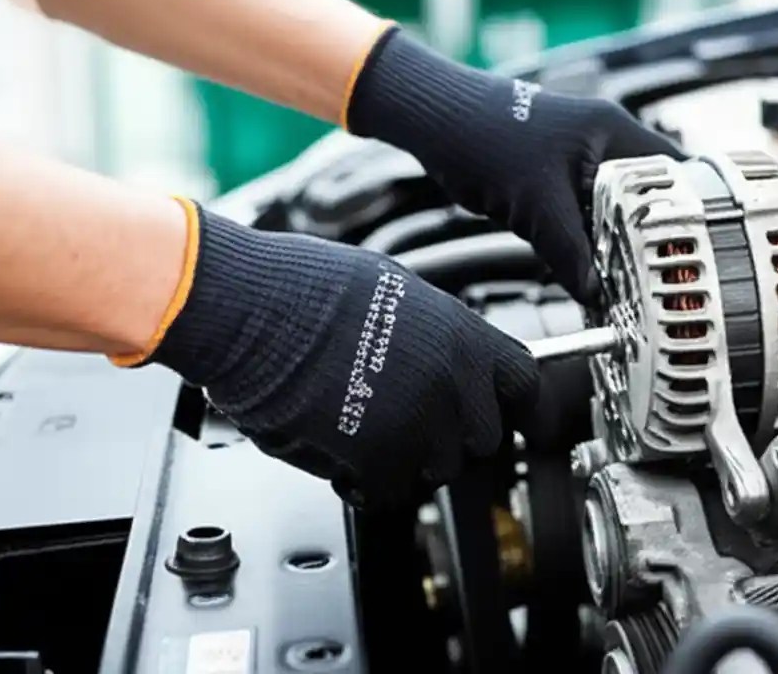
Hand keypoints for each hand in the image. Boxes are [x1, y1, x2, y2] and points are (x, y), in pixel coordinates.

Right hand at [143, 200, 538, 507]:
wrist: (254, 309)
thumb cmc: (307, 286)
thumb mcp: (397, 291)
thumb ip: (435, 334)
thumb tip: (442, 356)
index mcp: (464, 337)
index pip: (524, 385)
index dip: (510, 403)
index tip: (503, 414)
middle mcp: (454, 384)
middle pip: (485, 439)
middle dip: (453, 436)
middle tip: (412, 422)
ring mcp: (420, 426)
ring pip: (438, 470)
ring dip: (410, 460)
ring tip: (368, 431)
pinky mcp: (379, 460)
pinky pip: (389, 491)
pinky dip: (367, 483)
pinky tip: (342, 455)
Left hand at [345, 27, 683, 304]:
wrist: (435, 123)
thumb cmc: (485, 139)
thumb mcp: (537, 205)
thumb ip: (570, 252)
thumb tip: (594, 295)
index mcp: (614, 132)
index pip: (674, 170)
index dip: (688, 209)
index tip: (698, 247)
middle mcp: (603, 143)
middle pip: (646, 196)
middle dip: (649, 235)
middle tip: (661, 273)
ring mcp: (578, 161)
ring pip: (612, 211)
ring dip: (615, 241)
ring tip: (629, 278)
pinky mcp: (554, 180)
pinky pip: (583, 216)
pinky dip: (586, 241)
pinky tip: (589, 268)